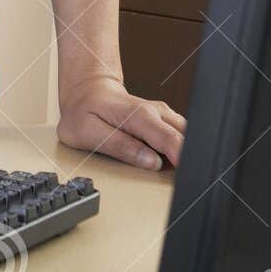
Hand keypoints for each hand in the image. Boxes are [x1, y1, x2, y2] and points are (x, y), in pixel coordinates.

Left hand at [57, 74, 185, 170]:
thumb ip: (121, 147)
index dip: (181, 159)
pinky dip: (178, 149)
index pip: (170, 139)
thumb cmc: (84, 112)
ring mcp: (162, 114)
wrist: (87, 92)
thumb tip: (151, 162)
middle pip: (184, 138)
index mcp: (139, 115)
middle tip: (175, 179)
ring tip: (167, 170)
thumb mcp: (90, 133)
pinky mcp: (163, 119)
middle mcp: (156, 112)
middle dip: (185, 160)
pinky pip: (179, 135)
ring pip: (186, 136)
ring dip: (182, 154)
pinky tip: (165, 159)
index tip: (184, 176)